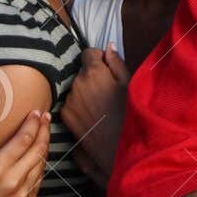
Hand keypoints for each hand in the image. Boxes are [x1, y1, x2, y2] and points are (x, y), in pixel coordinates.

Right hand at [0, 104, 50, 196]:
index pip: (24, 139)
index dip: (33, 123)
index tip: (36, 111)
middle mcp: (14, 182)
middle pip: (38, 150)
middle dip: (44, 130)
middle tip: (45, 116)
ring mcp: (22, 194)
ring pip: (42, 164)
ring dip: (45, 146)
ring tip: (44, 131)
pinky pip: (39, 179)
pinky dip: (41, 164)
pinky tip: (38, 155)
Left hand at [59, 45, 129, 188]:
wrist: (119, 150)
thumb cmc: (131, 116)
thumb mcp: (130, 86)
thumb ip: (117, 63)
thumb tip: (108, 47)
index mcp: (94, 73)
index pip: (88, 52)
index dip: (99, 59)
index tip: (107, 70)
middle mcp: (77, 84)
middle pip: (82, 71)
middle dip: (92, 77)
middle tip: (108, 92)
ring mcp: (69, 101)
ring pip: (76, 88)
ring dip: (85, 92)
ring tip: (102, 108)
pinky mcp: (65, 116)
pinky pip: (71, 103)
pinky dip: (79, 106)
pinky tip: (94, 117)